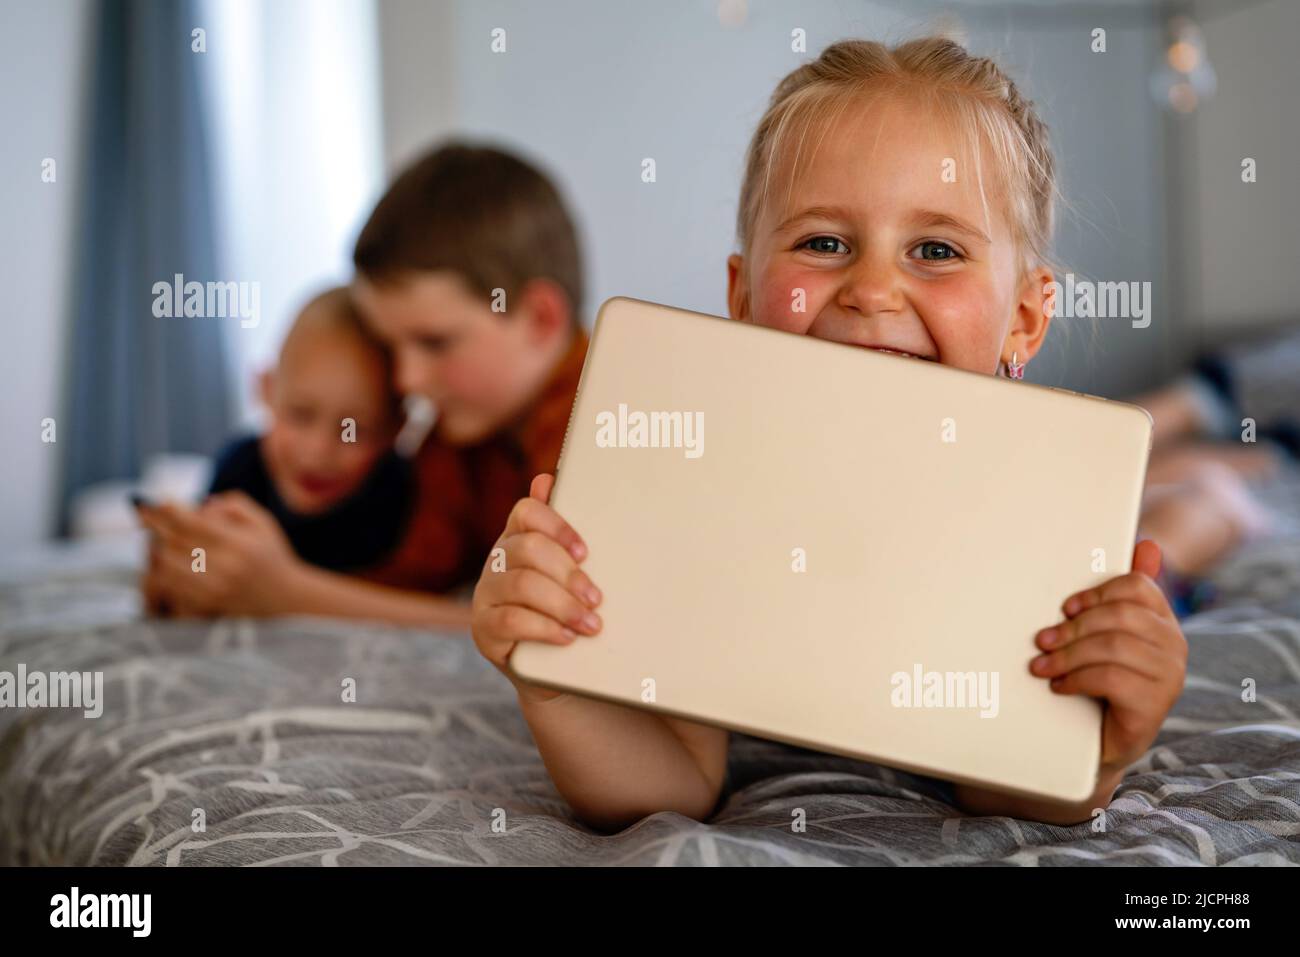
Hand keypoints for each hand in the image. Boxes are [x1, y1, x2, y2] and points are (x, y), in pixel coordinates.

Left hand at [135, 491, 301, 616]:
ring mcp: (214, 588)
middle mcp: (226, 567)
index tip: (156, 499)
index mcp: (240, 543)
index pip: (194, 523)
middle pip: (175, 541)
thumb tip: (202, 502)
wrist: (286, 599)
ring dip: (158, 547)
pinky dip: (162, 569)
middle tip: (144, 514)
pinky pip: (170, 584)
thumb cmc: (272, 556)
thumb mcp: (264, 523)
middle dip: (156, 525)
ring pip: (167, 563)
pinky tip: (165, 560)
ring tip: (157, 538)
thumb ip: (235, 504)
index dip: (170, 510)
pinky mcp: (206, 603)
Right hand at [471, 474, 601, 702]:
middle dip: (568, 574)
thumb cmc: (563, 608)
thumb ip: (563, 533)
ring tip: (591, 623)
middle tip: (597, 598)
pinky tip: (567, 637)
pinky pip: (511, 621)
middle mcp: (497, 561)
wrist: (549, 666)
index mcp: (517, 538)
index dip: (557, 526)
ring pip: (521, 586)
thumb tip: (547, 478)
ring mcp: (485, 595)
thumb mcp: (569, 573)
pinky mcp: (483, 629)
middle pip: (528, 549)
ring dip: (563, 605)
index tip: (586, 552)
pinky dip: (545, 628)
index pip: (526, 512)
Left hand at [1030, 539, 1187, 776]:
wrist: (1101, 742)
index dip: (1095, 594)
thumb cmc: (1101, 681)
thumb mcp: (1106, 635)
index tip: (1065, 609)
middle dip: (1073, 628)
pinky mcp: (1155, 707)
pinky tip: (1059, 686)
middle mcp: (1174, 646)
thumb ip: (1121, 595)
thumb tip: (1150, 545)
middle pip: (1119, 617)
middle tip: (1042, 641)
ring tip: (1043, 666)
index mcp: (1162, 621)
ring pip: (1113, 647)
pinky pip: (1112, 679)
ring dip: (1067, 655)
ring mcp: (1169, 678)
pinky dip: (1076, 679)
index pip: (1136, 588)